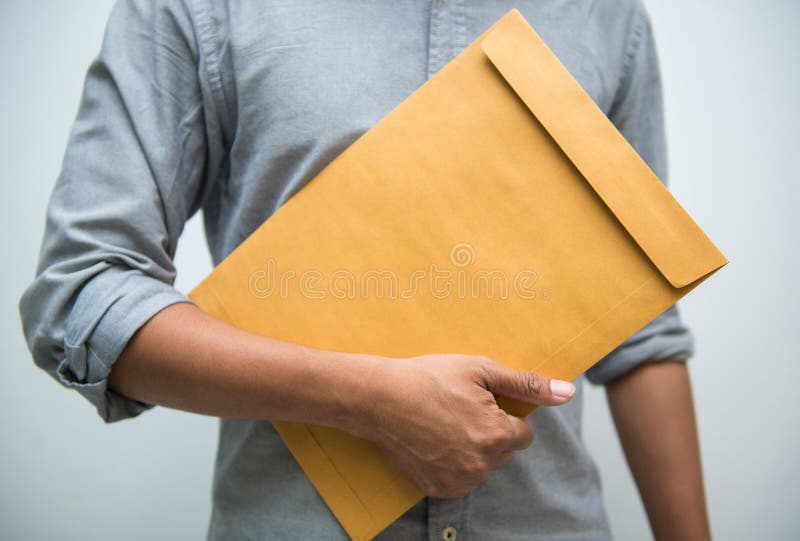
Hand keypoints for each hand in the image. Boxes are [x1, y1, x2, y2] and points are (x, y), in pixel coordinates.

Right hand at [363, 354, 575, 497]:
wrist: (378, 398)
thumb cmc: (428, 378)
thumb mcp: (481, 370)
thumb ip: (527, 384)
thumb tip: (567, 393)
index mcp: (497, 435)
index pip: (524, 433)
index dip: (505, 414)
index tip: (481, 402)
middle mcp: (481, 464)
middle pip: (504, 450)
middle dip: (491, 432)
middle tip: (460, 409)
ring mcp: (457, 480)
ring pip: (482, 466)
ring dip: (473, 449)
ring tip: (444, 423)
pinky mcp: (436, 488)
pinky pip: (460, 479)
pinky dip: (453, 463)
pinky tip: (434, 440)